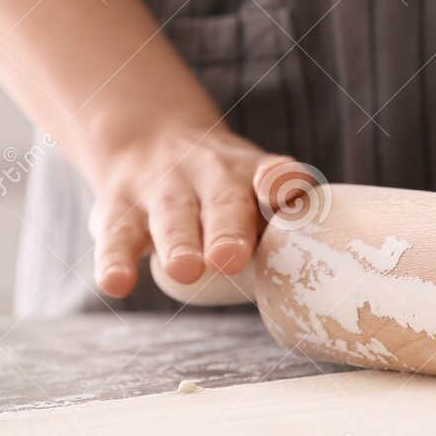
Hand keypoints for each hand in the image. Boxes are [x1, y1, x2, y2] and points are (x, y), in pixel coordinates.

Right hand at [84, 117, 313, 298]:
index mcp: (254, 173)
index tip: (281, 192)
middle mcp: (211, 174)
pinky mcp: (119, 208)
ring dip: (177, 240)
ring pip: (172, 213)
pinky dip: (113, 260)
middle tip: (231, 258)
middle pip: (223, 199)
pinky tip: (115, 286)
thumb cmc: (226, 190)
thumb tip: (322, 299)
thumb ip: (278, 234)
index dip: (280, 182)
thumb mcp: (254, 194)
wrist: (150, 136)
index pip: (275, 174)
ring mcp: (164, 188)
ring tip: (184, 270)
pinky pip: (116, 235)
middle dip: (228, 228)